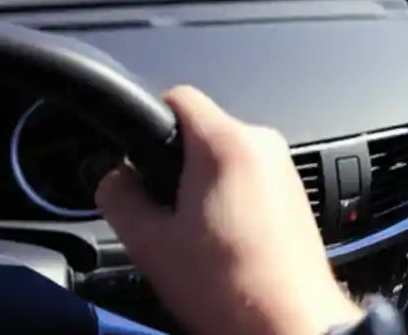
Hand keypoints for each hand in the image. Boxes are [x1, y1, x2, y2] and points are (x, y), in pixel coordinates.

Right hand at [96, 86, 360, 334]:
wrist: (291, 328)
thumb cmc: (230, 291)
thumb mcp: (149, 243)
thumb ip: (117, 195)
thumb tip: (111, 177)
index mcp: (225, 145)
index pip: (174, 97)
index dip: (146, 124)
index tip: (138, 159)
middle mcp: (262, 144)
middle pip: (199, 129)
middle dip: (175, 163)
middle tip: (166, 213)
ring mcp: (284, 168)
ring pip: (223, 155)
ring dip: (203, 184)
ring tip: (198, 235)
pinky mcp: (296, 193)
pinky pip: (248, 175)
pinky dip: (229, 197)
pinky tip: (223, 241)